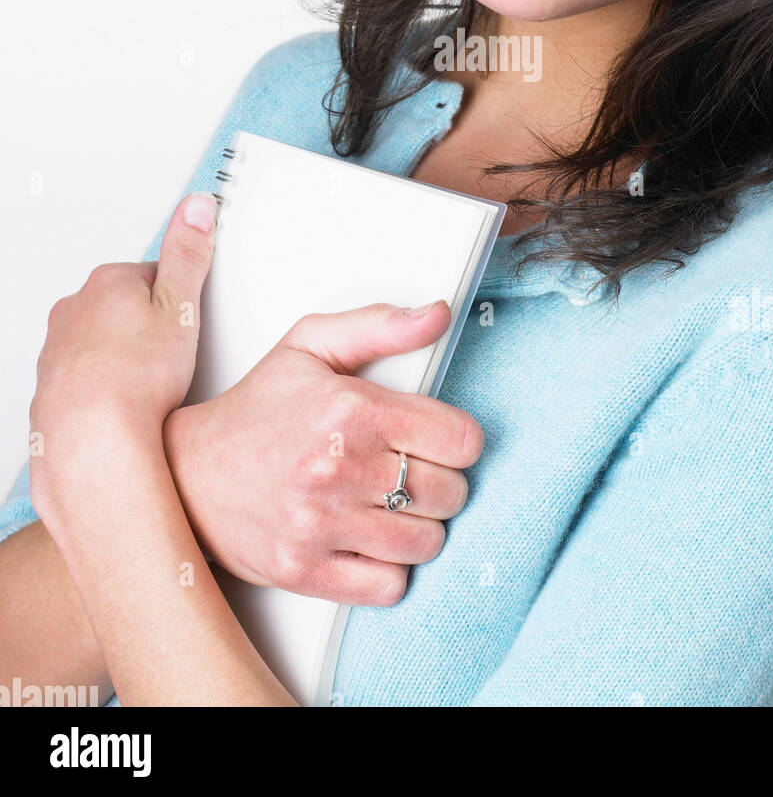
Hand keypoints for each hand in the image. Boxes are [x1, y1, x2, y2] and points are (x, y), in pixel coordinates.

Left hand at [29, 191, 218, 527]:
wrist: (91, 446)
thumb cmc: (132, 382)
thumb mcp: (182, 307)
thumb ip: (188, 254)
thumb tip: (194, 207)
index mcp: (108, 283)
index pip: (153, 275)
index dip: (181, 300)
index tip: (190, 320)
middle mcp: (74, 311)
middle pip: (125, 309)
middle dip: (150, 328)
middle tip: (176, 354)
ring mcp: (59, 352)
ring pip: (104, 346)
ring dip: (127, 360)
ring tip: (156, 386)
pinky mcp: (52, 389)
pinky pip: (89, 382)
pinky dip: (108, 391)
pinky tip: (132, 408)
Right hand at [162, 300, 483, 605]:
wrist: (185, 472)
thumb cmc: (254, 410)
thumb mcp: (310, 345)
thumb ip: (380, 326)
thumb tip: (438, 315)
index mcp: (350, 410)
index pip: (460, 440)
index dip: (460, 441)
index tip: (441, 441)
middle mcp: (339, 468)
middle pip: (450, 494)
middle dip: (443, 483)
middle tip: (413, 472)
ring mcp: (321, 525)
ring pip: (426, 543)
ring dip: (419, 527)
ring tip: (392, 506)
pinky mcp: (306, 571)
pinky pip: (388, 586)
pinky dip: (389, 568)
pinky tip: (369, 540)